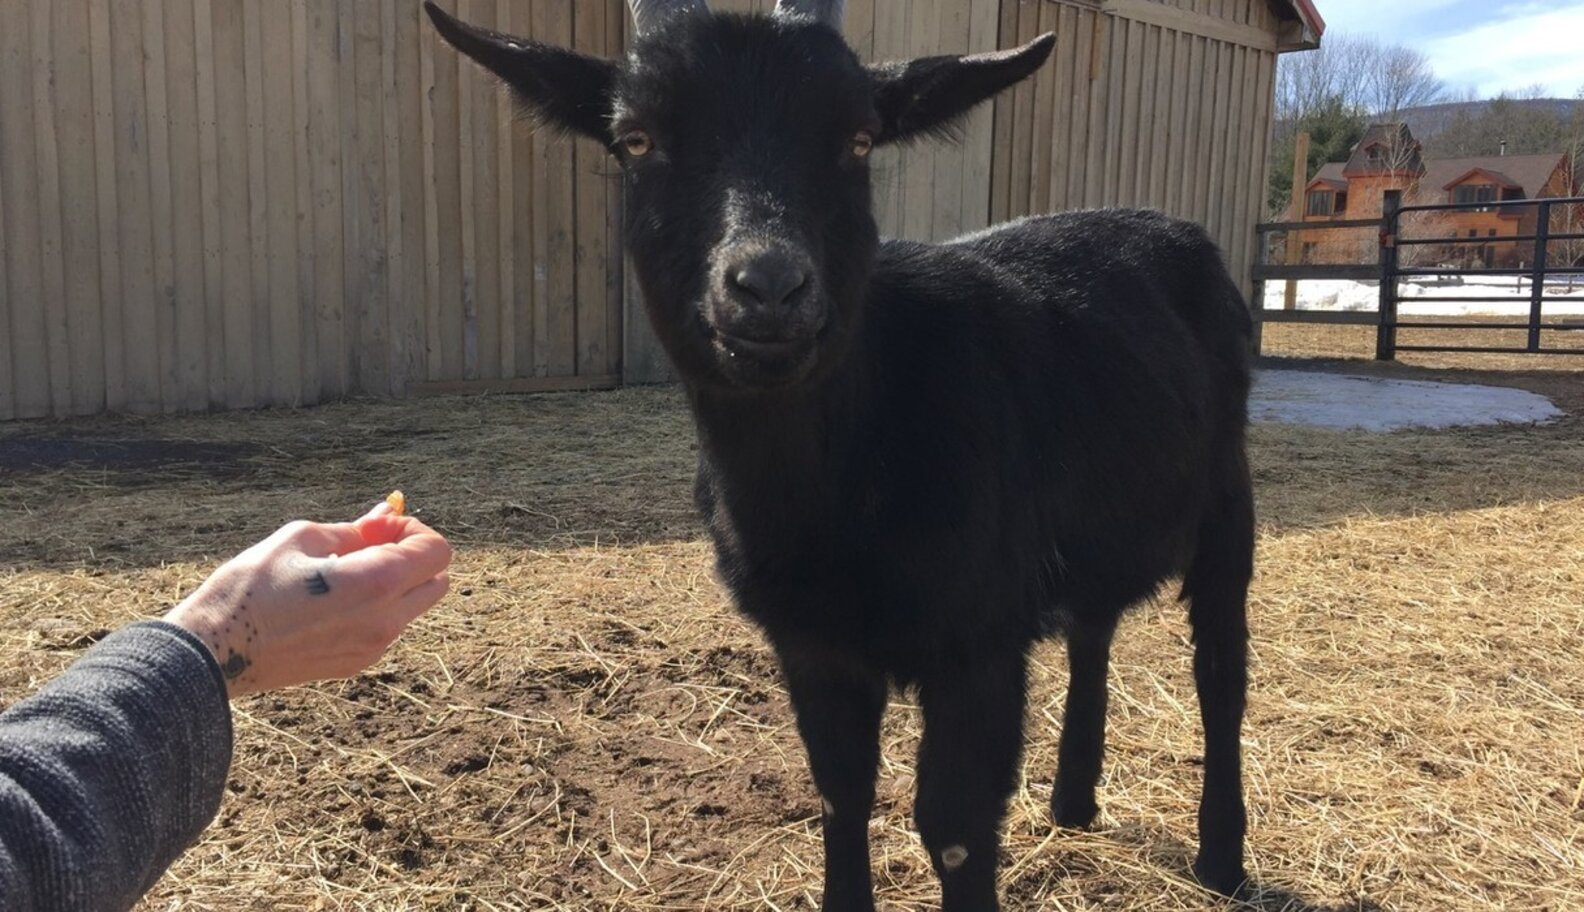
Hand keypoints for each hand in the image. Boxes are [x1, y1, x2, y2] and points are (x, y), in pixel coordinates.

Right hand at [163, 503, 451, 697]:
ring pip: (414, 606)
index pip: (437, 551)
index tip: (377, 528)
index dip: (413, 531)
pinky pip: (388, 628)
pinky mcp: (356, 664)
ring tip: (340, 573)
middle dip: (414, 557)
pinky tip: (330, 601)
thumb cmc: (250, 587)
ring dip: (396, 583)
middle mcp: (386, 621)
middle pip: (437, 581)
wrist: (213, 655)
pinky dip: (377, 607)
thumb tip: (388, 513)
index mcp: (377, 583)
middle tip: (366, 547)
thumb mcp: (302, 539)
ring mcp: (374, 648)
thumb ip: (357, 529)